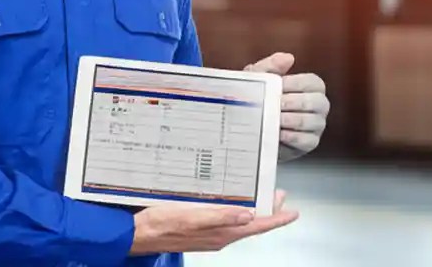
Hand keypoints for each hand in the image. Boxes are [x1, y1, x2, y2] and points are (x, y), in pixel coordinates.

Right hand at [129, 189, 297, 254]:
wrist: (138, 234)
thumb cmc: (162, 225)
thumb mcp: (192, 217)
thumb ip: (221, 216)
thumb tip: (249, 216)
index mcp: (222, 232)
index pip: (258, 226)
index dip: (276, 219)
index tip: (292, 212)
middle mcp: (219, 235)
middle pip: (251, 224)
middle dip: (268, 211)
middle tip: (278, 196)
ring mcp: (210, 234)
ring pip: (239, 223)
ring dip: (253, 210)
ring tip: (261, 199)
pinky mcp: (199, 230)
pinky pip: (225, 222)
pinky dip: (235, 212)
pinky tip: (230, 204)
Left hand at [245, 52, 329, 160]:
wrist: (249, 127)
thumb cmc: (259, 98)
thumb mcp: (259, 80)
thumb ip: (271, 66)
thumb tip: (288, 57)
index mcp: (310, 87)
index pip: (313, 82)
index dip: (297, 83)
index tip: (278, 86)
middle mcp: (318, 106)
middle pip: (318, 102)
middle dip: (295, 102)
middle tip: (277, 104)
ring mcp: (316, 125)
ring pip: (314, 122)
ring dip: (293, 120)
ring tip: (276, 119)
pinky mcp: (309, 143)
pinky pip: (308, 141)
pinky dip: (293, 137)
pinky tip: (279, 134)